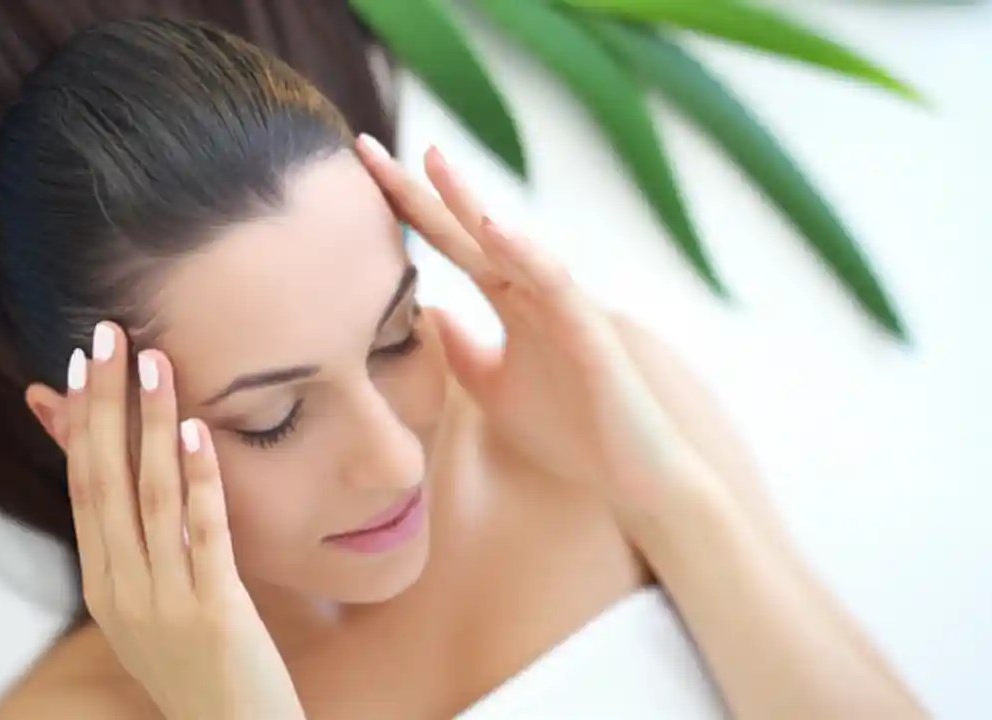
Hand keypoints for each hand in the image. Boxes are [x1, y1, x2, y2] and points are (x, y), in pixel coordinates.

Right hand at [64, 322, 303, 719]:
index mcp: (104, 584)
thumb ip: (134, 541)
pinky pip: (202, 534)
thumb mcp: (150, 603)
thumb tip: (120, 480)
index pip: (83, 484)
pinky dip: (197, 478)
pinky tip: (197, 430)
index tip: (82, 357)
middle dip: (103, 403)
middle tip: (107, 333)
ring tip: (154, 360)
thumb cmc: (199, 664)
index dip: (81, 419)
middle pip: (102, 479)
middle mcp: (122, 591)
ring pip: (149, 497)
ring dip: (149, 422)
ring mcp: (163, 603)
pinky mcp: (213, 612)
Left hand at [356, 136, 711, 510]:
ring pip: (511, 242)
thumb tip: (425, 317)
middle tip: (366, 147)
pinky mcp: (591, 333)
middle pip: (467, 229)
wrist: (633, 477)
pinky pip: (556, 285)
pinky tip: (493, 229)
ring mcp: (563, 306)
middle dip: (419, 188)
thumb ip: (460, 349)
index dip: (406, 208)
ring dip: (471, 202)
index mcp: (510, 300)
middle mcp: (533, 290)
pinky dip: (526, 254)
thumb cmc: (571, 432)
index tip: (358, 171)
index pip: (447, 243)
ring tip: (432, 160)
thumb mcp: (492, 388)